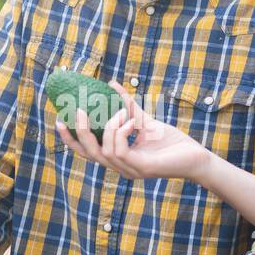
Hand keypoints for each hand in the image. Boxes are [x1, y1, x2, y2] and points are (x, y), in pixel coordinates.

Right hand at [55, 80, 211, 182]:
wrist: (196, 157)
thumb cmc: (172, 142)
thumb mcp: (146, 121)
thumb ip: (128, 106)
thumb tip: (111, 84)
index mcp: (118, 158)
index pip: (87, 152)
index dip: (70, 139)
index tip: (58, 120)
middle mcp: (121, 168)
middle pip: (89, 153)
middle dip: (79, 133)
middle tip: (77, 111)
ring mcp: (130, 170)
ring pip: (104, 151)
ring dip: (109, 128)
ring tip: (120, 113)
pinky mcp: (141, 169)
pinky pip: (120, 151)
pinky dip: (121, 133)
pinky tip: (130, 122)